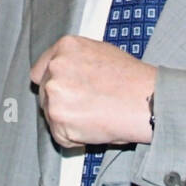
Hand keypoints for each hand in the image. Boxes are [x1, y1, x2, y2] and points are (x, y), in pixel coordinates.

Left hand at [29, 36, 156, 148]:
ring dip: (68, 121)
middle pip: (44, 94)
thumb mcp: (100, 52)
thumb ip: (75, 60)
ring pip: (51, 115)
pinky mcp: (58, 119)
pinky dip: (75, 138)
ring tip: (95, 115)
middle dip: (61, 103)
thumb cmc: (132, 79)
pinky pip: (61, 135)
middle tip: (87, 107)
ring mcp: (54, 93)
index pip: (39, 71)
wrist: (147, 101)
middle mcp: (55, 67)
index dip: (51, 84)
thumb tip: (63, 72)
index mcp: (64, 48)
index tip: (62, 93)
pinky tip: (95, 126)